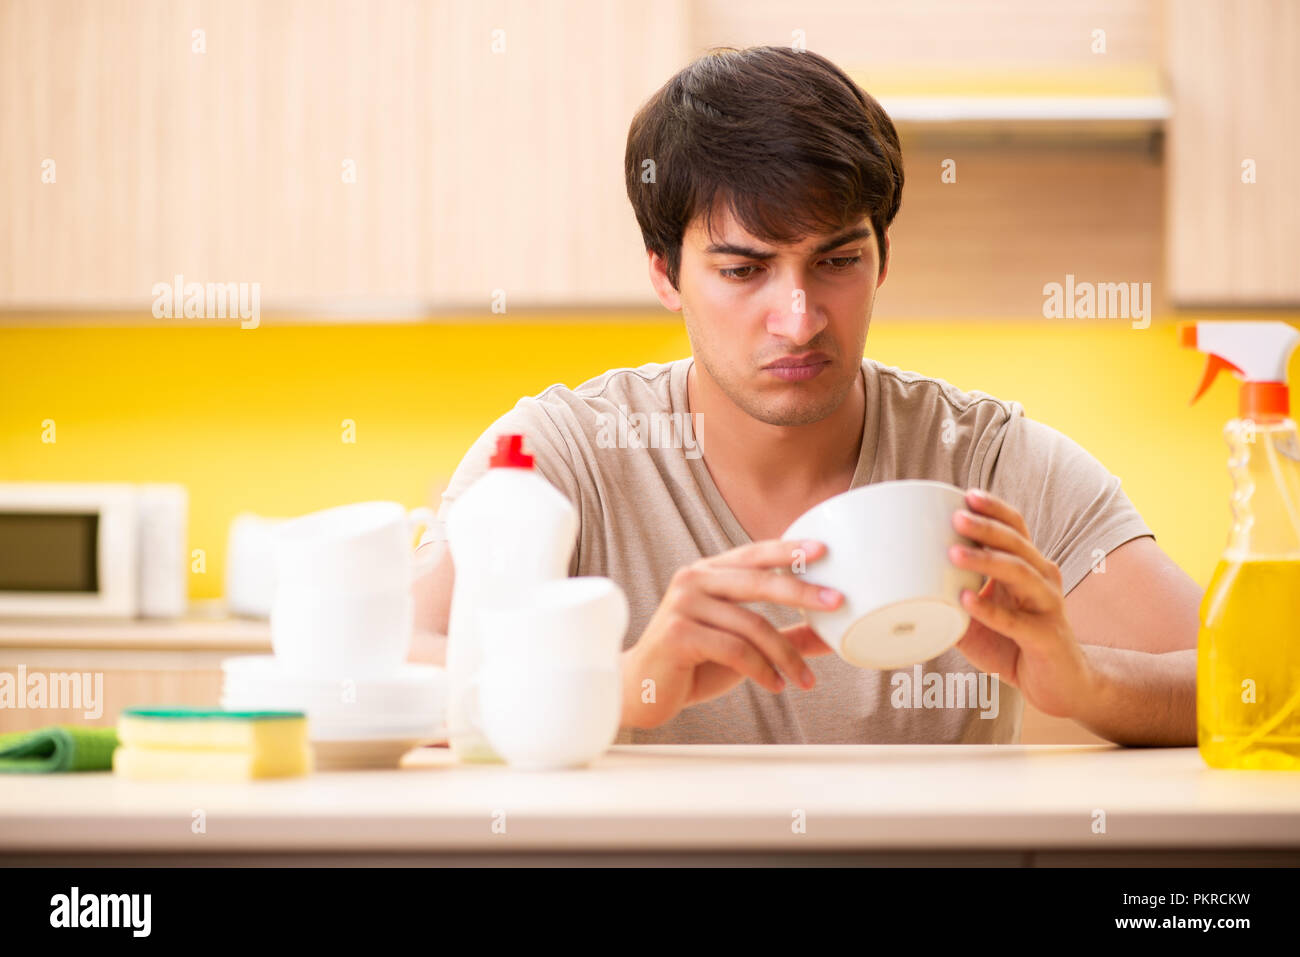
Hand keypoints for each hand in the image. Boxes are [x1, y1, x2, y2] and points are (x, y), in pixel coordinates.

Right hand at [622, 539, 840, 728]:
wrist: (639, 691)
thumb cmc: (690, 663)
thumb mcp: (741, 645)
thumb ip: (781, 636)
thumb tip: (828, 637)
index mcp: (706, 574)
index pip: (753, 554)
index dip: (787, 550)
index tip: (822, 550)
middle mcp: (692, 581)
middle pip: (758, 582)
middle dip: (802, 591)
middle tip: (837, 602)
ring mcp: (683, 606)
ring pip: (752, 625)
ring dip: (785, 655)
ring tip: (804, 678)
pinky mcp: (678, 634)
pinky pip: (735, 650)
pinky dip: (762, 671)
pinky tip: (775, 685)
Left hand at [949, 488, 1094, 718]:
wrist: (1060, 686)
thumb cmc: (1015, 645)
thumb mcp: (980, 617)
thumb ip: (952, 599)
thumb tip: (908, 585)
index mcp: (1028, 568)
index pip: (1015, 528)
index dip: (995, 509)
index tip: (966, 494)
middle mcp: (1042, 579)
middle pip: (1017, 544)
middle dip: (986, 528)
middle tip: (956, 517)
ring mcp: (1048, 607)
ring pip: (1020, 574)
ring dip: (986, 561)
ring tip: (954, 553)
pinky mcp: (1046, 637)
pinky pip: (1017, 621)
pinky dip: (991, 610)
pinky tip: (967, 601)